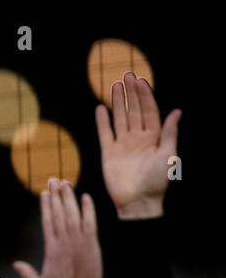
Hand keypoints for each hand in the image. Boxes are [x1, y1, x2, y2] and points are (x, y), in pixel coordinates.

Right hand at [13, 179, 102, 277]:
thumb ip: (27, 273)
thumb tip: (15, 264)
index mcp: (52, 248)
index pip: (48, 221)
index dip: (46, 206)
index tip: (44, 193)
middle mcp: (65, 240)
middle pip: (60, 212)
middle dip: (57, 195)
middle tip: (54, 180)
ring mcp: (80, 240)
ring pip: (74, 213)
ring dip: (70, 197)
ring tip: (66, 183)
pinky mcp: (92, 242)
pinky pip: (90, 221)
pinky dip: (89, 209)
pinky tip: (86, 197)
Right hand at [96, 71, 179, 219]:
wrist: (138, 201)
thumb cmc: (157, 181)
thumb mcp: (169, 155)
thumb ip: (170, 132)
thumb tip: (176, 111)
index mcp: (154, 137)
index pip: (149, 111)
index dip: (145, 96)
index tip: (140, 81)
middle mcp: (138, 138)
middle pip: (133, 111)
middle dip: (130, 94)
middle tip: (126, 76)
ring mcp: (122, 145)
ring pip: (119, 119)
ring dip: (117, 103)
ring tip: (114, 87)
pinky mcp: (109, 154)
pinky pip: (105, 134)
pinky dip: (102, 122)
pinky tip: (100, 110)